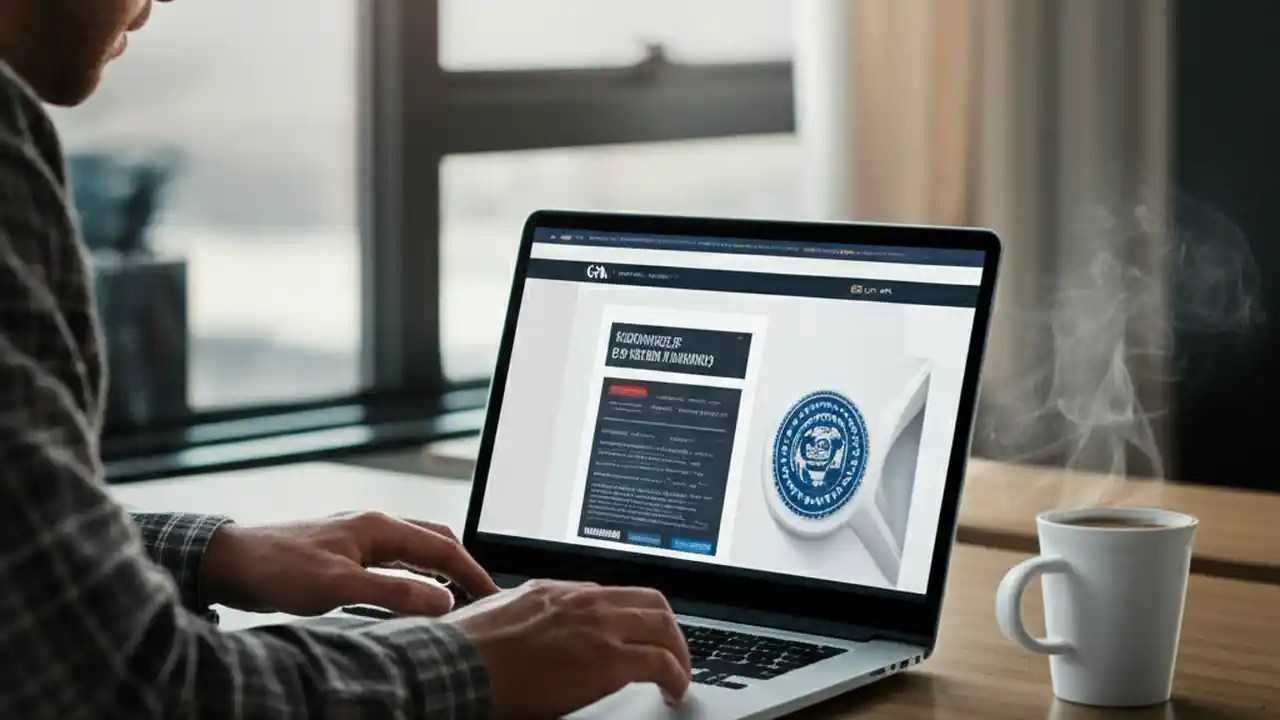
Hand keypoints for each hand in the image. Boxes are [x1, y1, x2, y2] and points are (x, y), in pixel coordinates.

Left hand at [200, 512, 499, 615]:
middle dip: (464, 567)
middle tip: (484, 598)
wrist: (230, 561)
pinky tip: (413, 595)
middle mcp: (375, 525)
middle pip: (436, 541)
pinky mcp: (344, 551)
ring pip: (415, 550)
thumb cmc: (279, 570)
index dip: (474, 573)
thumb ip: (395, 593)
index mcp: (380, 527)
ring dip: (441, 571)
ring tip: (459, 599)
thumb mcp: (339, 587)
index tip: (496, 598)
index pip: (444, 548)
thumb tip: (445, 602)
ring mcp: (359, 536)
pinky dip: (416, 576)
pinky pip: (395, 560)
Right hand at [446, 580, 691, 717]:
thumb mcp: (499, 616)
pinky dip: (676, 676)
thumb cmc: (464, 649)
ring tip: (678, 676)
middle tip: (671, 654)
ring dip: (678, 652)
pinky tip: (674, 691)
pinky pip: (661, 663)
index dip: (633, 617)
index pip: (613, 595)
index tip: (637, 635)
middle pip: (649, 601)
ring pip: (663, 625)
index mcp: (557, 591)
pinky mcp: (608, 659)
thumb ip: (525, 618)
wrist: (456, 665)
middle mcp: (583, 600)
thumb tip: (526, 632)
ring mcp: (598, 625)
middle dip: (667, 628)